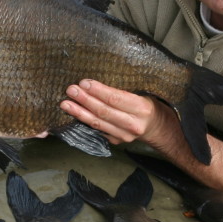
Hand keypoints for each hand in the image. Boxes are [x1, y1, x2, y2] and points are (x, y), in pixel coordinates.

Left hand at [59, 79, 182, 151]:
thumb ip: (124, 89)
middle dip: (85, 100)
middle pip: (104, 112)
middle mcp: (133, 124)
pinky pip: (97, 130)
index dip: (98, 91)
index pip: (116, 98)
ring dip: (79, 113)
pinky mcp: (116, 141)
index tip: (84, 83)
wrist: (157, 127)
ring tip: (65, 104)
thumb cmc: (147, 104)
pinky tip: (73, 114)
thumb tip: (97, 80)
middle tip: (71, 90)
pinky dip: (84, 121)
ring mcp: (123, 136)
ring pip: (97, 123)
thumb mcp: (143, 93)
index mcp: (142, 109)